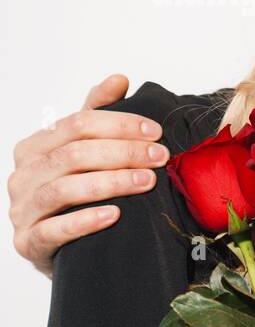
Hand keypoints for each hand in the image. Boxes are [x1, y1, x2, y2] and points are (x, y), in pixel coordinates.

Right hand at [8, 75, 167, 276]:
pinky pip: (53, 230)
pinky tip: (115, 216)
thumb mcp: (87, 149)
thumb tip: (118, 78)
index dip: (118, 125)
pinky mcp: (27, 243)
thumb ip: (98, 114)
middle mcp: (23, 176)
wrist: (68, 248)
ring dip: (110, 183)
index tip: (156, 131)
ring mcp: (21, 210)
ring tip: (147, 181)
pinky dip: (85, 221)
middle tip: (160, 157)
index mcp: (35, 147)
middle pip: (72, 155)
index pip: (76, 125)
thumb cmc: (78, 192)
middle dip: (122, 153)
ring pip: (64, 189)